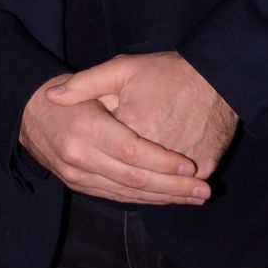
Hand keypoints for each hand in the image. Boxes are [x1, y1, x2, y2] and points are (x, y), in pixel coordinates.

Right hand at [19, 74, 211, 205]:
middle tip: (205, 190)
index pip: (132, 152)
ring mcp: (77, 176)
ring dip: (165, 198)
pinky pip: (117, 196)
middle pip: (134, 180)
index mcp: (84, 129)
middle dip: (173, 187)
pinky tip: (168, 198)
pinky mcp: (79, 186)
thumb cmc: (65, 92)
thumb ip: (100, 85)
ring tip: (195, 197)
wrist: (28, 115)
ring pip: (128, 194)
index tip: (191, 166)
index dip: (164, 162)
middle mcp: (79, 158)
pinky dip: (145, 199)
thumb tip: (138, 100)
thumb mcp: (84, 80)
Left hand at [47, 52, 237, 182]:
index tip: (88, 166)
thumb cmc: (168, 71)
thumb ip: (84, 84)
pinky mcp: (206, 163)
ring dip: (142, 197)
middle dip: (113, 185)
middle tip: (105, 189)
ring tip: (124, 198)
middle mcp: (159, 145)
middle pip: (134, 178)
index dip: (99, 161)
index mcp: (133, 124)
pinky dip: (170, 193)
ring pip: (158, 188)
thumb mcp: (122, 69)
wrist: (217, 75)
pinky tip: (161, 195)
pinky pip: (181, 186)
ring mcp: (186, 158)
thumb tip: (50, 97)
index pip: (111, 154)